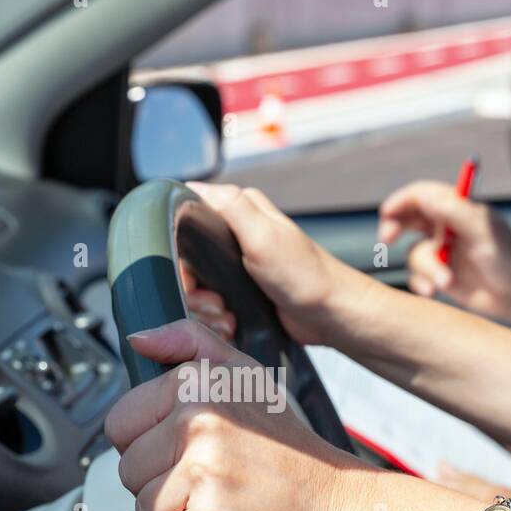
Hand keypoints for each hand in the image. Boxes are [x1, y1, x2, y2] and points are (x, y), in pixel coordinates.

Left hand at [104, 319, 370, 510]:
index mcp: (196, 383)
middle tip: (204, 484)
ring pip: (144, 510)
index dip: (146, 446)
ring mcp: (204, 468)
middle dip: (159, 487)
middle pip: (128, 471)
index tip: (181, 453)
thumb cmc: (290, 448)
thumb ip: (190, 343)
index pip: (120, 423)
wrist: (336, 503)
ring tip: (212, 505)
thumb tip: (137, 339)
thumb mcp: (246, 375)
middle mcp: (198, 420)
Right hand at [187, 181, 374, 345]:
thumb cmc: (306, 277)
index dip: (181, 250)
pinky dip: (216, 318)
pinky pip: (211, 304)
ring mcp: (237, 263)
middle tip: (214, 302)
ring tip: (227, 317)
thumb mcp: (264, 235)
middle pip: (186, 259)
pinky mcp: (239, 290)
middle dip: (194, 289)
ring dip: (206, 309)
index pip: (186, 219)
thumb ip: (231, 207)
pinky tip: (232, 323)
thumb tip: (196, 187)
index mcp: (240, 210)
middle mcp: (236, 233)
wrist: (330, 315)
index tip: (192, 274)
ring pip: (196, 285)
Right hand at [378, 180, 510, 321]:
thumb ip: (452, 210)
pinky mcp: (442, 275)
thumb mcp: (482, 230)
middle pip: (407, 220)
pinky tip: (434, 292)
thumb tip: (422, 197)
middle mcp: (446, 227)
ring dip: (425, 269)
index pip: (420, 195)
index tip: (386, 213)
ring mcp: (443, 252)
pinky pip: (418, 277)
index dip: (400, 201)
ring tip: (445, 282)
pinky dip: (422, 283)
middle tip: (387, 239)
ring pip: (414, 255)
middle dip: (394, 228)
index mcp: (457, 208)